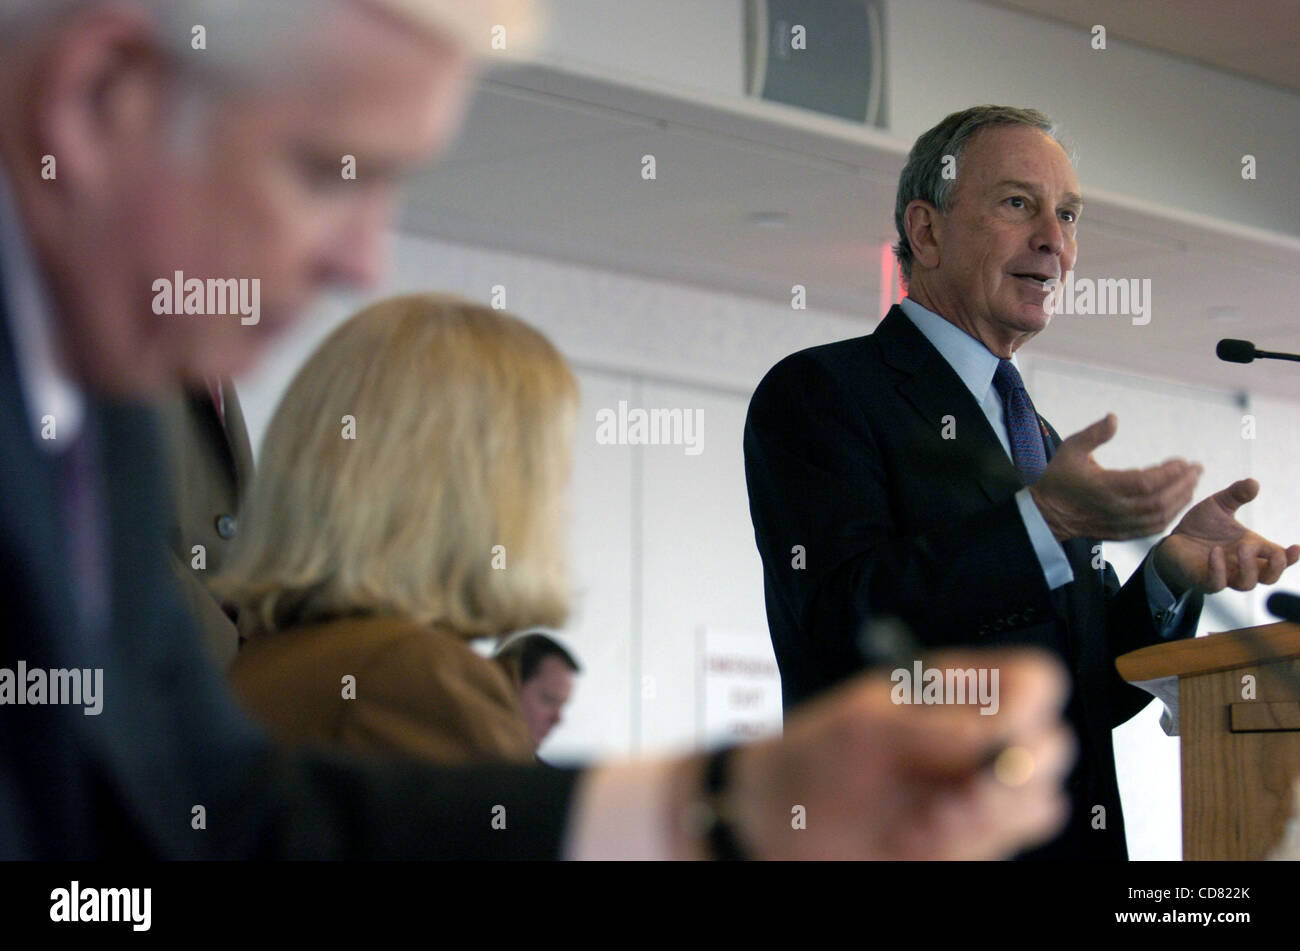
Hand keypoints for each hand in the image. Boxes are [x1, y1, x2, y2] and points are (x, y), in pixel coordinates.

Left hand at [723, 648, 1074, 859]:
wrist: (773, 823)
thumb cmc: (808, 759)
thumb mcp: (865, 726)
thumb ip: (937, 726)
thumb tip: (1003, 731)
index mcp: (956, 694)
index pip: (1036, 682)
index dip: (1035, 704)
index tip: (1006, 733)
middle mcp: (974, 742)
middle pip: (1054, 750)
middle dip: (1014, 777)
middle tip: (960, 791)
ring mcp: (973, 794)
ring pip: (1038, 808)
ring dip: (986, 820)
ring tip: (924, 818)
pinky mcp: (964, 842)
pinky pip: (998, 850)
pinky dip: (959, 848)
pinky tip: (911, 837)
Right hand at [1029, 414, 1201, 541]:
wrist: (1047, 514)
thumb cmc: (1059, 478)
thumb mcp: (1070, 449)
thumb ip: (1094, 434)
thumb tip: (1114, 417)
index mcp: (1104, 487)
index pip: (1146, 483)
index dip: (1169, 473)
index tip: (1182, 461)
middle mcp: (1115, 508)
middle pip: (1159, 501)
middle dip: (1183, 484)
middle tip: (1197, 469)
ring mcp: (1119, 524)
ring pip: (1159, 517)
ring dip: (1181, 500)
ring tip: (1193, 483)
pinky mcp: (1121, 534)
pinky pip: (1153, 529)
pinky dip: (1170, 516)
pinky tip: (1178, 503)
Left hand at [1152, 478, 1299, 596]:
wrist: (1172, 539)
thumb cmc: (1201, 527)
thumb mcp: (1219, 506)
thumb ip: (1236, 494)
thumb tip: (1253, 482)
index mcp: (1252, 548)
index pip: (1279, 559)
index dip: (1290, 558)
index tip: (1296, 547)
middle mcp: (1241, 565)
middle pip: (1269, 578)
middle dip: (1274, 566)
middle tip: (1261, 547)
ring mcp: (1223, 575)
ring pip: (1246, 584)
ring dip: (1248, 567)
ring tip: (1241, 547)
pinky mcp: (1202, 580)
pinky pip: (1216, 584)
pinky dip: (1218, 570)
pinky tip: (1215, 552)